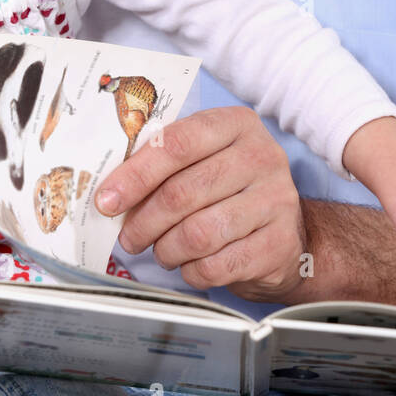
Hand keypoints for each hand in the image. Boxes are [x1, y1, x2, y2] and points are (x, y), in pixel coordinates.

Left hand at [95, 107, 305, 301]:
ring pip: (198, 233)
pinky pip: (218, 265)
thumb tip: (110, 191)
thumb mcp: (205, 159)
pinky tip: (190, 265)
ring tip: (162, 251)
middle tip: (129, 237)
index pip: (177, 144)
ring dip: (167, 250)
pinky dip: (192, 271)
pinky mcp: (279, 243)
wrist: (287, 230)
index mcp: (236, 124)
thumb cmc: (230, 190)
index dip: (136, 175)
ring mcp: (276, 200)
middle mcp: (261, 156)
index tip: (107, 200)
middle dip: (144, 221)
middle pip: (183, 192)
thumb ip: (164, 162)